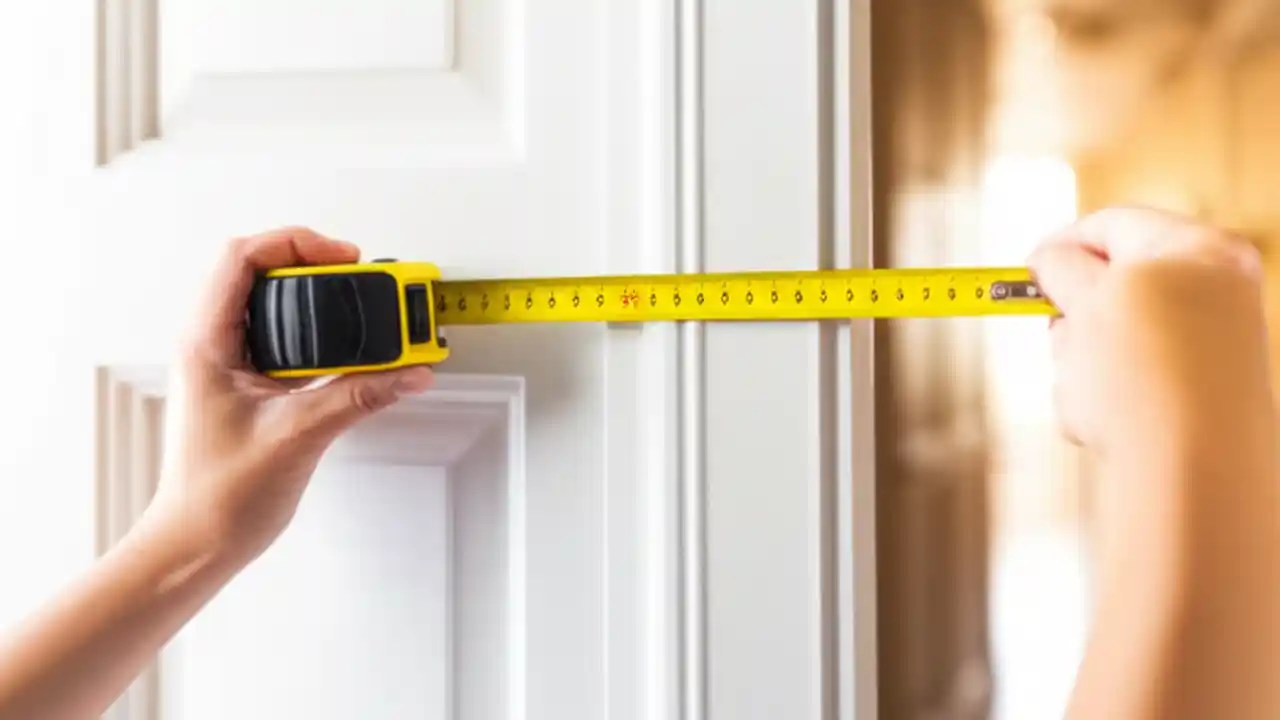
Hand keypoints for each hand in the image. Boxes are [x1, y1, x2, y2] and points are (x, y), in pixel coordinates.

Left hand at [149, 228, 434, 565]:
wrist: (197, 544)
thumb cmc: (215, 498)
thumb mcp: (296, 436)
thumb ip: (358, 398)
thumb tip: (407, 372)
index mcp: (207, 343)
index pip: (243, 259)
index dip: (297, 244)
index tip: (347, 259)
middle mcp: (215, 347)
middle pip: (265, 275)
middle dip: (320, 268)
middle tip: (366, 280)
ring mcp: (232, 367)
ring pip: (279, 309)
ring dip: (324, 304)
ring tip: (367, 312)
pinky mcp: (252, 389)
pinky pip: (290, 344)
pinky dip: (325, 339)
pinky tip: (354, 354)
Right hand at [1032, 208, 1279, 719]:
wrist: (1191, 469)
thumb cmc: (1146, 376)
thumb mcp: (1086, 300)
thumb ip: (1063, 268)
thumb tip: (1050, 259)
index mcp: (1200, 249)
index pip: (1113, 225)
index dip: (1060, 245)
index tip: (1025, 272)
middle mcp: (1216, 291)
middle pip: (1111, 284)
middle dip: (1073, 317)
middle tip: (1064, 338)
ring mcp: (1211, 344)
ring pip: (1112, 338)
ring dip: (1080, 362)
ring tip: (1091, 392)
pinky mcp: (1198, 393)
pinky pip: (1130, 379)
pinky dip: (1105, 395)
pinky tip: (1108, 421)